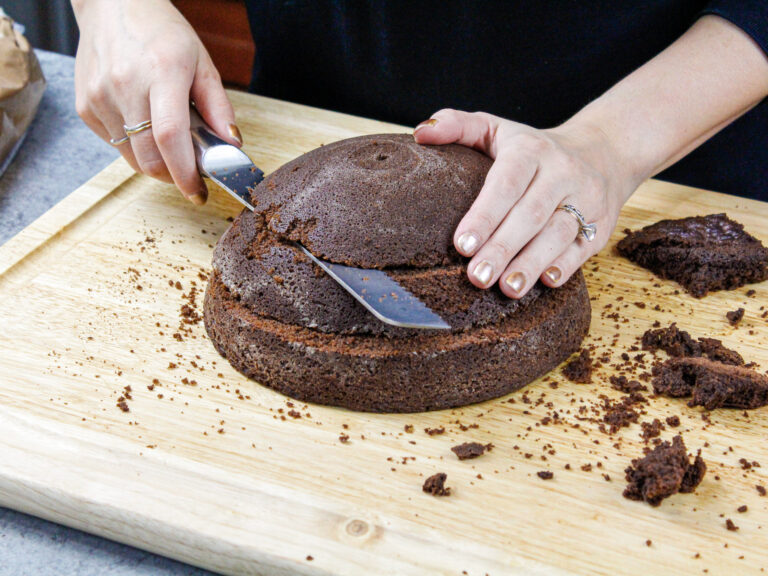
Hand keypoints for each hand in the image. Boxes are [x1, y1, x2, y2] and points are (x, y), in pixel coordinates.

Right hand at [71, 0, 241, 203]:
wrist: (113, 6)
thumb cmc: (162, 33)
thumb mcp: (202, 62)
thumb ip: (218, 106)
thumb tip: (232, 145)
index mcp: (162, 72)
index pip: (170, 136)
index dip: (185, 173)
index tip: (198, 192)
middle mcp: (125, 85)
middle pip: (149, 157)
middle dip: (174, 177)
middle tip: (190, 176)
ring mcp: (99, 97)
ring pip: (132, 157)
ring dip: (156, 164)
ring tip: (170, 146)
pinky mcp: (86, 106)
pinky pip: (116, 144)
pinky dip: (135, 147)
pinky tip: (144, 123)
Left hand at [413, 110, 638, 297]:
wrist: (603, 150)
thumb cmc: (532, 147)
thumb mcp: (496, 127)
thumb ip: (457, 125)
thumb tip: (420, 134)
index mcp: (531, 149)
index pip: (506, 183)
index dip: (484, 215)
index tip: (461, 245)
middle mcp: (563, 172)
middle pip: (531, 214)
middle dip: (502, 248)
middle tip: (476, 277)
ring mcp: (586, 198)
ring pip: (558, 234)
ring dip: (531, 264)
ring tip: (506, 289)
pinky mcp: (602, 222)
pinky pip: (583, 247)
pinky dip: (565, 266)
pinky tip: (544, 282)